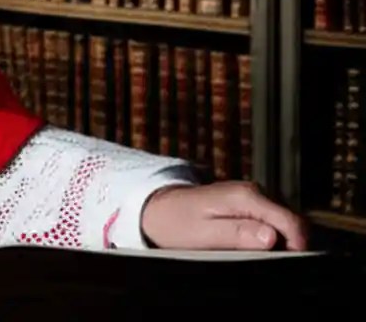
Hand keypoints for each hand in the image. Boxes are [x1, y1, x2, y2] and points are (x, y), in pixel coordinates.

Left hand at [140, 180, 309, 250]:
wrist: (159, 208)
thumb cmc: (178, 224)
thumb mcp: (204, 234)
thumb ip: (237, 233)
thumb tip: (271, 238)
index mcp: (246, 197)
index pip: (291, 221)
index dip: (298, 246)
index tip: (288, 266)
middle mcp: (254, 191)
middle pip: (293, 221)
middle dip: (292, 245)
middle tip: (272, 267)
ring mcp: (253, 196)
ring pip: (285, 222)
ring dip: (282, 242)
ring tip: (261, 260)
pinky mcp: (250, 204)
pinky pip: (273, 221)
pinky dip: (273, 237)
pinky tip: (256, 250)